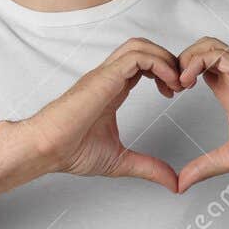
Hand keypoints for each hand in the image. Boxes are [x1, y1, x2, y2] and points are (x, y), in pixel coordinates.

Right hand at [25, 38, 182, 191]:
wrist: (47, 149)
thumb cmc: (71, 151)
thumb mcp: (121, 161)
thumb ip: (149, 168)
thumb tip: (173, 183)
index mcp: (111, 90)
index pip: (141, 65)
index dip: (163, 72)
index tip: (175, 92)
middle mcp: (108, 78)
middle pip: (143, 48)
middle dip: (168, 60)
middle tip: (182, 84)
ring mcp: (105, 74)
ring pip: (140, 46)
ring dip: (165, 59)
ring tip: (177, 82)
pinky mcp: (104, 77)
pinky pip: (137, 57)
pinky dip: (159, 64)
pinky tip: (167, 84)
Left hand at [174, 37, 228, 192]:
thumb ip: (203, 167)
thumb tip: (181, 184)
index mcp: (228, 91)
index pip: (198, 68)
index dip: (178, 75)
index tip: (168, 94)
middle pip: (199, 50)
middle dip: (177, 62)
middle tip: (168, 85)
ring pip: (206, 45)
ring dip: (185, 58)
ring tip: (178, 83)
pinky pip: (215, 53)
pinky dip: (195, 62)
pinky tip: (188, 82)